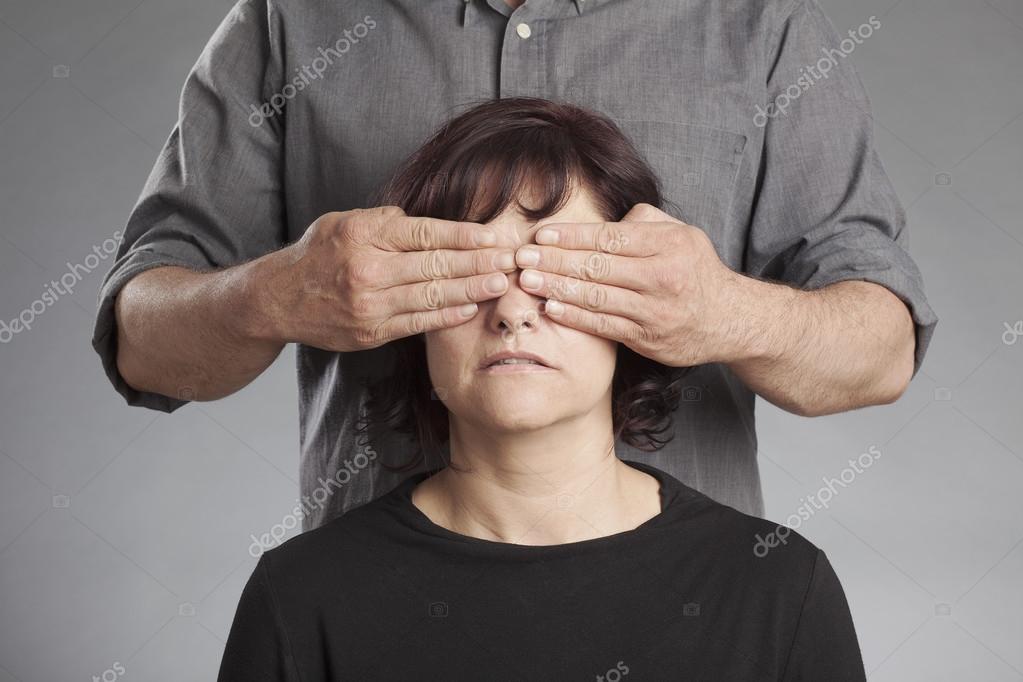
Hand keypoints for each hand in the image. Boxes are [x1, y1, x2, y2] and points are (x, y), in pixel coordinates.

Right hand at [255, 206, 515, 350]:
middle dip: (479, 262)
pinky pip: (418, 323)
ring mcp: (369, 305)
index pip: (426, 234)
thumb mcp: (343, 222)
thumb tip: (426, 219)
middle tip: (511, 259)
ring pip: (432, 295)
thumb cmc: (317, 255)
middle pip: (436, 265)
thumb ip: (384, 221)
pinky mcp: (371, 332)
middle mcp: (367, 270)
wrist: (277, 300)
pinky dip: (448, 316)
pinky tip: (472, 307)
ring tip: (502, 283)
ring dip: (473, 290)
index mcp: (363, 235)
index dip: (465, 236)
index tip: (494, 235)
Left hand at [513, 203, 742, 366]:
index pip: (610, 238)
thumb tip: (608, 220)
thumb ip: (643, 222)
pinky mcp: (648, 339)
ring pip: (597, 297)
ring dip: (557, 288)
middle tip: (522, 257)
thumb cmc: (695, 270)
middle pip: (598, 267)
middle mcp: (663, 278)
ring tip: (528, 281)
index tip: (542, 235)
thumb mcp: (681, 234)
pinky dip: (575, 317)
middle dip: (555, 261)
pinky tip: (552, 307)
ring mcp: (655, 312)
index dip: (572, 237)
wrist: (729, 320)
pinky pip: (604, 326)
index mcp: (668, 245)